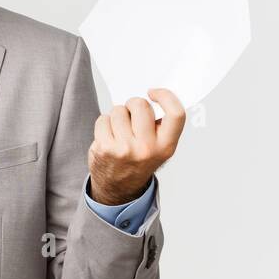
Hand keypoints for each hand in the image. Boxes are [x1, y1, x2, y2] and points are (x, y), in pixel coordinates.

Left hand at [88, 88, 185, 204]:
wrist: (118, 186)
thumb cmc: (139, 160)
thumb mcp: (161, 147)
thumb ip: (162, 125)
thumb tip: (155, 95)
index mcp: (166, 146)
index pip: (176, 113)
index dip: (166, 96)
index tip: (153, 92)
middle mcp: (146, 149)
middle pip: (140, 105)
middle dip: (133, 105)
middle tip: (132, 116)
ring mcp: (124, 149)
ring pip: (119, 110)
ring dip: (118, 116)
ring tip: (120, 130)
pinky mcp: (104, 148)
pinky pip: (103, 119)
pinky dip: (104, 123)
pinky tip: (109, 136)